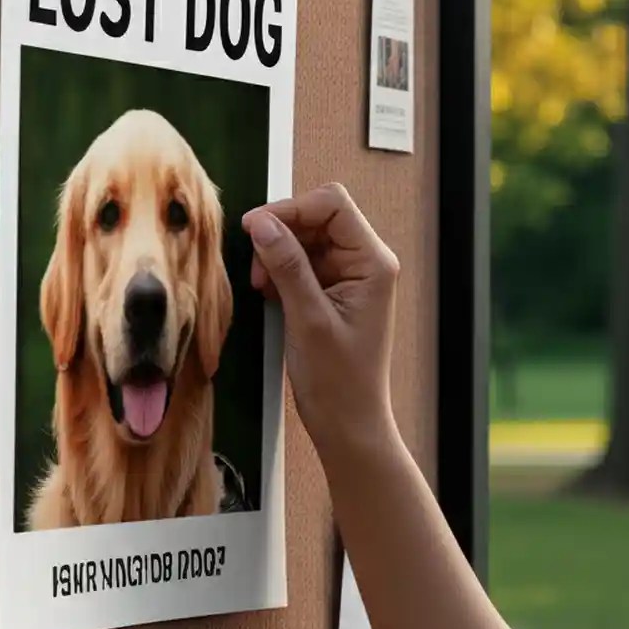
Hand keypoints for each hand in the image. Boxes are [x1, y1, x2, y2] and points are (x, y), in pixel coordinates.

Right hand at [240, 183, 399, 456]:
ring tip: (262, 287)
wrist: (348, 424)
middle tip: (257, 268)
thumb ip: (286, 266)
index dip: (291, 209)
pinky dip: (280, 271)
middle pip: (318, 217)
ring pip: (305, 238)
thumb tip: (261, 223)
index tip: (255, 229)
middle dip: (281, 234)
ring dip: (276, 254)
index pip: (332, 205)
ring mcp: (350, 276)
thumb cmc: (338, 382)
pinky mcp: (333, 290)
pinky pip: (302, 262)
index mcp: (373, 263)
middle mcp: (366, 262)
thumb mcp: (307, 319)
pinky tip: (270, 295)